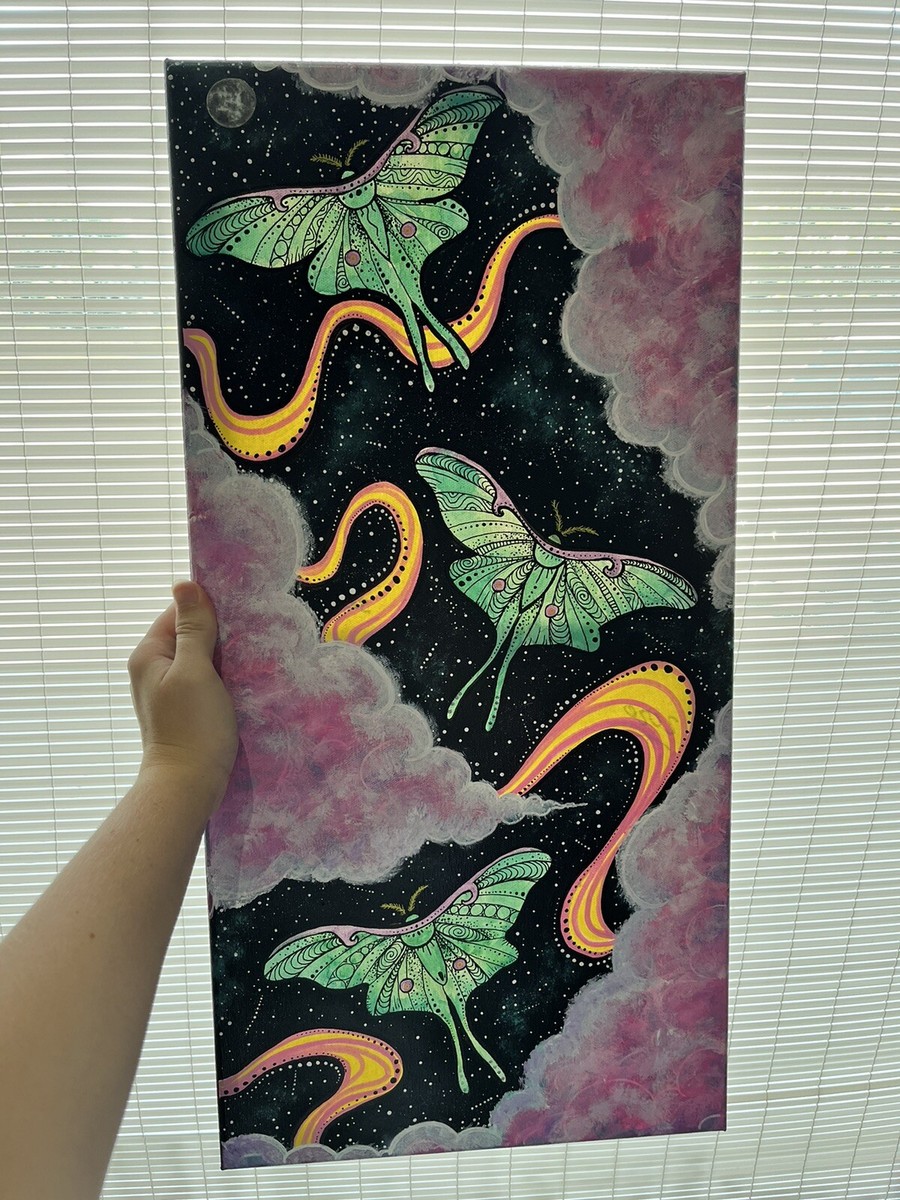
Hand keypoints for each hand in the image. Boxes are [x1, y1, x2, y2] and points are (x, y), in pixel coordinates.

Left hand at [128, 581, 237, 802]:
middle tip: (251, 636)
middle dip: (219, 634)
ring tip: (251, 658)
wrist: (189, 785)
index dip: (208, 610)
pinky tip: (242, 682)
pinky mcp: (184, 709)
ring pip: (200, 658)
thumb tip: (185, 584)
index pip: (179, 612)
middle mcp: (153, 669)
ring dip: (223, 657)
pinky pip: (204, 681)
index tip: (240, 613)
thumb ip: (192, 628)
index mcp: (149, 654)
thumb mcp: (195, 671)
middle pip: (189, 634)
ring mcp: (167, 691)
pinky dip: (222, 678)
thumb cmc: (192, 726)